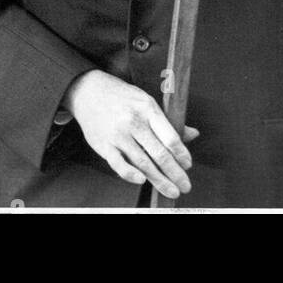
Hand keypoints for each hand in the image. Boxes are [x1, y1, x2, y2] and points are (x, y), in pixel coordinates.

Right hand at [62, 69, 198, 198]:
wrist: (89, 90)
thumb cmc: (122, 97)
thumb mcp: (146, 101)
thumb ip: (167, 121)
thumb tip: (193, 134)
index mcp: (147, 108)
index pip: (169, 136)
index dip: (181, 154)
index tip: (188, 165)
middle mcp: (134, 122)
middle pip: (159, 153)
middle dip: (175, 173)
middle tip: (185, 187)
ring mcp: (118, 135)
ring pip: (142, 163)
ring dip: (159, 180)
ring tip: (171, 191)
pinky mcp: (104, 145)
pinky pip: (119, 165)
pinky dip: (131, 175)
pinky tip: (142, 181)